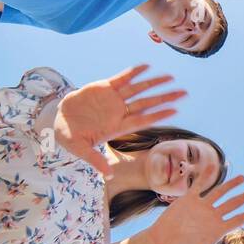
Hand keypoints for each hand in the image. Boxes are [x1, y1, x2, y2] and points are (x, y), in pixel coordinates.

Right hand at [54, 65, 184, 176]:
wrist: (59, 119)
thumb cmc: (70, 136)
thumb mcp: (80, 149)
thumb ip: (95, 159)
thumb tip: (108, 176)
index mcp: (116, 127)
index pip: (142, 120)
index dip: (158, 115)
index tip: (175, 111)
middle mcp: (120, 112)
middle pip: (147, 104)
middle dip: (165, 98)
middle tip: (184, 94)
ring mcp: (114, 99)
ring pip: (138, 90)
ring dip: (154, 83)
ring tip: (171, 77)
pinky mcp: (104, 87)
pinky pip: (122, 78)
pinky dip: (133, 73)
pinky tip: (146, 66)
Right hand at [146, 175, 243, 243]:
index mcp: (217, 230)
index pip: (238, 219)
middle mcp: (212, 216)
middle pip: (234, 204)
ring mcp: (201, 207)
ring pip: (220, 192)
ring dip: (232, 185)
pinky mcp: (188, 200)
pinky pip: (198, 186)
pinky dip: (205, 176)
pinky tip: (213, 167)